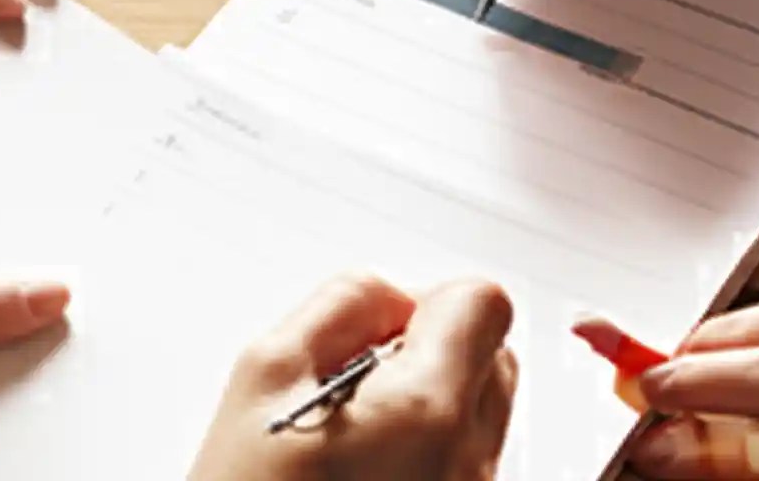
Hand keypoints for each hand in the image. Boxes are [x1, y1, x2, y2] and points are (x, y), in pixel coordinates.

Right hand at [190, 274, 517, 480]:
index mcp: (428, 410)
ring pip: (482, 413)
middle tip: (359, 381)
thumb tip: (391, 295)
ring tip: (355, 434)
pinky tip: (366, 472)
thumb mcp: (265, 374)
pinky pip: (465, 464)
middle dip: (434, 350)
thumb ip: (343, 303)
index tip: (385, 328)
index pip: (484, 302)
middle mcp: (468, 462)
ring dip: (433, 402)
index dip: (430, 301)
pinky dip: (429, 452)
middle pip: (494, 357)